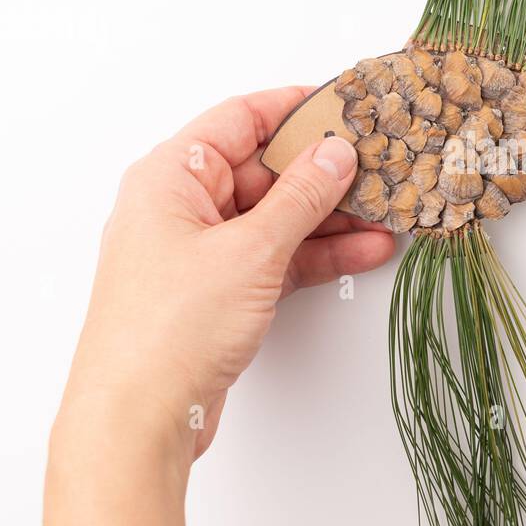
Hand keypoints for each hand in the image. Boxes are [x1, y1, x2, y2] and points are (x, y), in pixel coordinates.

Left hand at [44, 88, 393, 525]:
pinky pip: (274, 257)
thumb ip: (300, 197)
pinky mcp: (218, 293)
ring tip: (387, 210)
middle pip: (263, 170)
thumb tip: (333, 153)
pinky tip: (362, 250)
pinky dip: (315, 254)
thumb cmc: (166, 331)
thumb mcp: (250, 251)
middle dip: (324, 171)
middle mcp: (180, 208)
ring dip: (329, 217)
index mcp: (170, 177)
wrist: (137, 420)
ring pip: (275, 218)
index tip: (344, 104)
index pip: (240, 119)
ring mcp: (200, 253)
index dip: (295, 108)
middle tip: (380, 164)